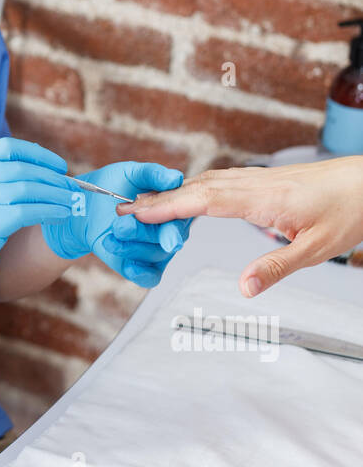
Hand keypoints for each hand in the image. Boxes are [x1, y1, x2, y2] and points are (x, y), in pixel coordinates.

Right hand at [0, 136, 76, 359]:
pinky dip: (49, 211)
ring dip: (56, 194)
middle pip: (19, 168)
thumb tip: (39, 179)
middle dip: (53, 178)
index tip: (58, 166)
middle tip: (73, 189)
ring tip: (72, 202)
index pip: (4, 148)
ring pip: (26, 188)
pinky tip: (61, 215)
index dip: (37, 154)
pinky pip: (25, 211)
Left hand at [41, 160, 191, 286]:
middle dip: (143, 232)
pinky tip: (129, 264)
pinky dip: (142, 273)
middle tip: (120, 226)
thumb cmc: (111, 186)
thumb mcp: (130, 173)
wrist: (84, 206)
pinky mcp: (140, 266)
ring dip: (133, 246)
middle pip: (169, 237)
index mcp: (173, 207)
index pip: (181, 215)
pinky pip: (150, 277)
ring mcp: (156, 249)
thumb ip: (153, 174)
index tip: (148, 216)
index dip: (168, 217)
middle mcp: (168, 229)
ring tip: (111, 235)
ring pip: (156, 255)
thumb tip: (175, 178)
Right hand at [116, 156, 362, 297]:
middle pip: (198, 187)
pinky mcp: (268, 179)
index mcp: (265, 199)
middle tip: (126, 211)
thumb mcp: (317, 248)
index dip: (168, 205)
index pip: (205, 200)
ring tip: (148, 205)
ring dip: (177, 192)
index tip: (138, 211)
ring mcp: (262, 178)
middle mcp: (257, 183)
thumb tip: (243, 288)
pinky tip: (192, 195)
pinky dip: (198, 187)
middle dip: (160, 198)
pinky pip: (223, 180)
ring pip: (209, 180)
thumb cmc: (351, 209)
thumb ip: (276, 267)